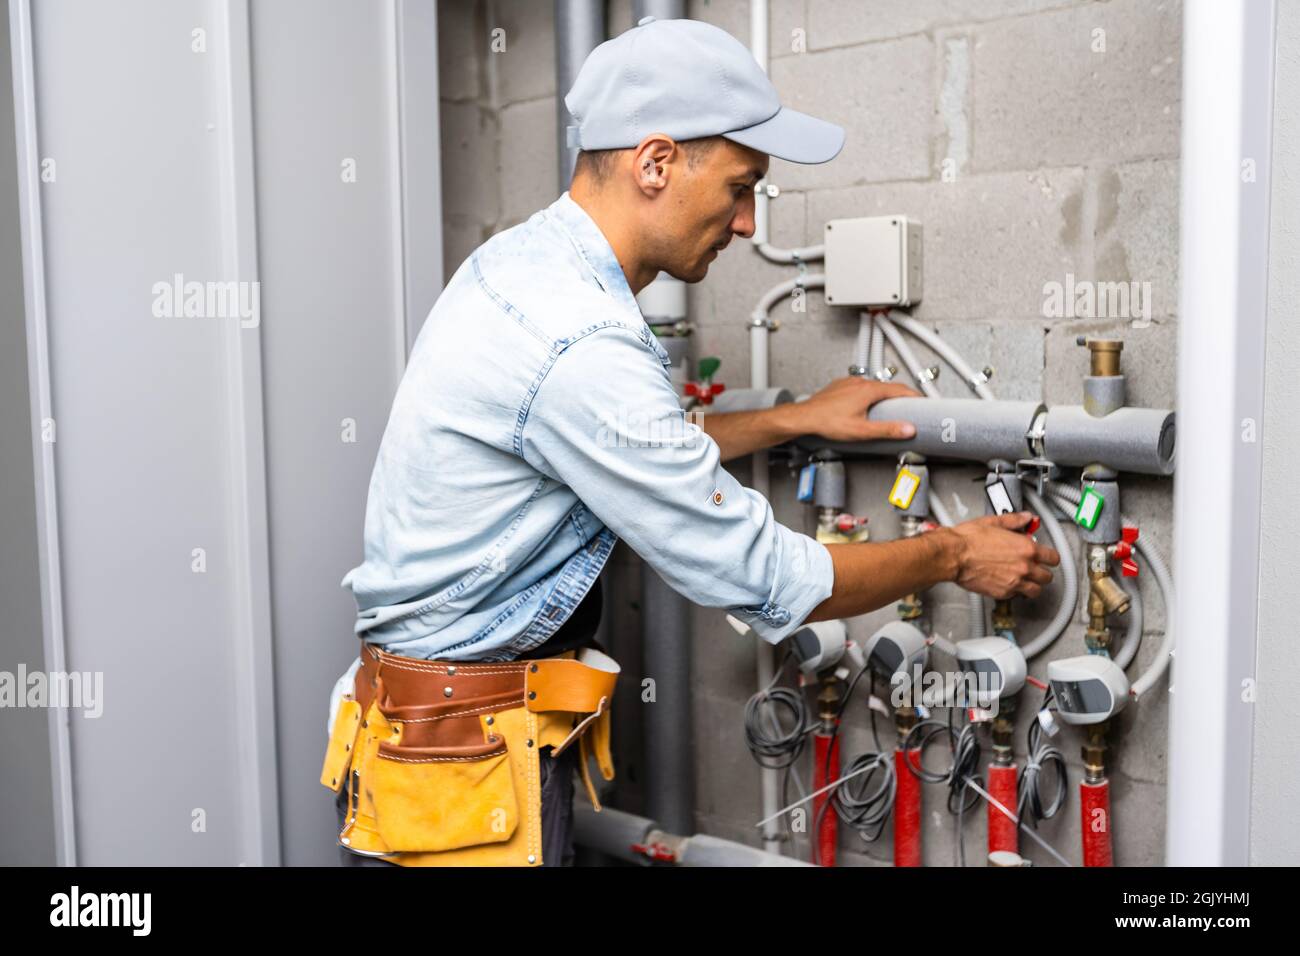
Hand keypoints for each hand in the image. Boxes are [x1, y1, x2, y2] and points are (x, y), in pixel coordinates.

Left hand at [792, 376, 919, 442]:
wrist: (804, 417)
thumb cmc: (828, 423)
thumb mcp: (862, 430)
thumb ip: (887, 430)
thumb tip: (908, 429)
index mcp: (869, 390)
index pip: (900, 389)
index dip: (914, 396)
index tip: (923, 401)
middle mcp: (860, 382)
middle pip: (888, 386)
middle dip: (901, 395)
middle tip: (910, 404)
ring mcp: (849, 382)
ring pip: (873, 385)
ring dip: (884, 394)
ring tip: (890, 405)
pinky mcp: (840, 386)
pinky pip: (861, 387)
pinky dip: (869, 393)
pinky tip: (866, 403)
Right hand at [949, 511, 1059, 599]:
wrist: (953, 555)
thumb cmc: (968, 540)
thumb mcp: (994, 522)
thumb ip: (1014, 520)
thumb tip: (1026, 517)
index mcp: (1026, 549)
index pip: (1053, 558)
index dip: (1050, 557)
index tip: (1046, 557)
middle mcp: (1024, 567)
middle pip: (1047, 577)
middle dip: (1042, 572)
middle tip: (1035, 569)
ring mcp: (1014, 582)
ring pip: (1036, 591)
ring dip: (1033, 585)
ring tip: (1026, 580)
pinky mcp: (1002, 593)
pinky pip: (1017, 596)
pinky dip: (1015, 591)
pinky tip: (1009, 583)